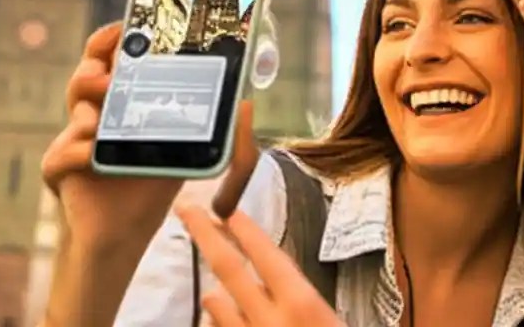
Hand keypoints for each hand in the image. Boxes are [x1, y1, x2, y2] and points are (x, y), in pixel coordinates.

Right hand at [40, 22, 261, 247]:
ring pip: (73, 106)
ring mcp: (74, 138)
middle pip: (87, 74)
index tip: (127, 29)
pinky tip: (93, 156)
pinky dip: (77, 152)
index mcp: (124, 100)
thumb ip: (222, 134)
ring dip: (87, 104)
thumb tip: (247, 106)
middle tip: (111, 74)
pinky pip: (60, 155)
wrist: (125, 232)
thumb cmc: (152, 184)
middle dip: (96, 65)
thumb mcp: (190, 155)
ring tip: (101, 116)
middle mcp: (96, 112)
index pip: (111, 57)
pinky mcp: (60, 169)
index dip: (114, 39)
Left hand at [177, 205, 342, 326]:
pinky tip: (218, 318)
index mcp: (303, 305)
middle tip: (185, 208)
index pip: (268, 256)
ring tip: (212, 287)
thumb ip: (314, 305)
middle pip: (228, 267)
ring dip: (214, 292)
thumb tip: (316, 294)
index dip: (248, 232)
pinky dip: (216, 322)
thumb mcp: (338, 323)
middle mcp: (270, 319)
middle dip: (204, 233)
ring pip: (215, 305)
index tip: (230, 210)